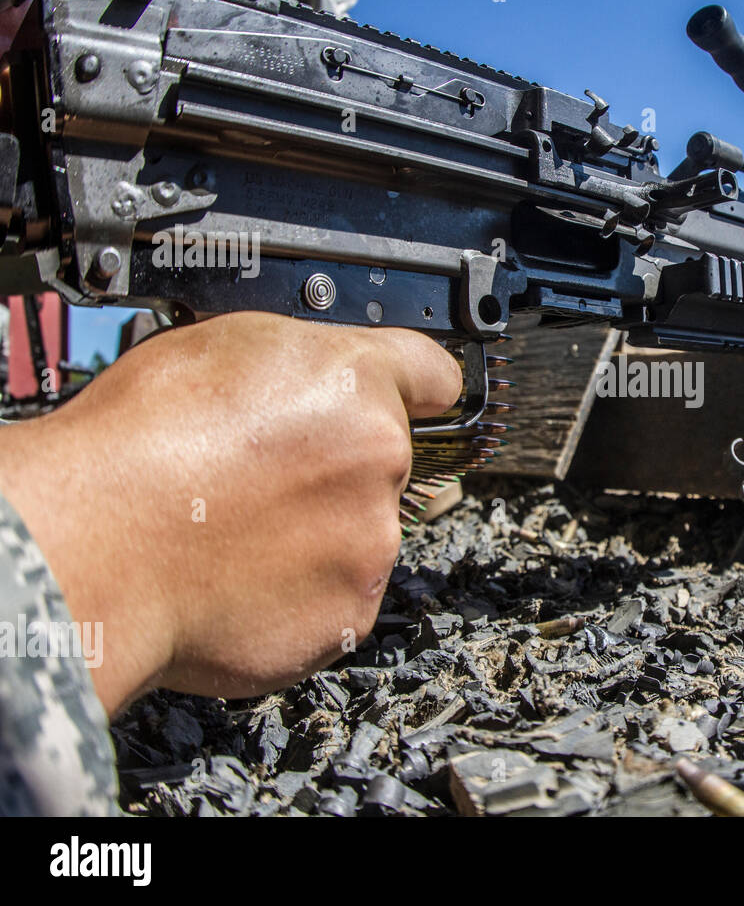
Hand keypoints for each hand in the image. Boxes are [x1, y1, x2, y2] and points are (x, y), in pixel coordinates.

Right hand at [0, 311, 459, 713]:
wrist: (93, 547)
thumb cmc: (135, 446)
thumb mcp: (221, 346)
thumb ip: (301, 365)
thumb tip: (320, 380)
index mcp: (357, 384)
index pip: (434, 375)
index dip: (415, 390)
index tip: (416, 402)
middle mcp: (381, 462)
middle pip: (385, 466)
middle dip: (335, 474)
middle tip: (260, 481)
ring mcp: (370, 544)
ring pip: (359, 536)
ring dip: (314, 538)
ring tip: (231, 533)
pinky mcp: (349, 614)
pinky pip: (334, 599)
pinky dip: (295, 596)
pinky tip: (236, 578)